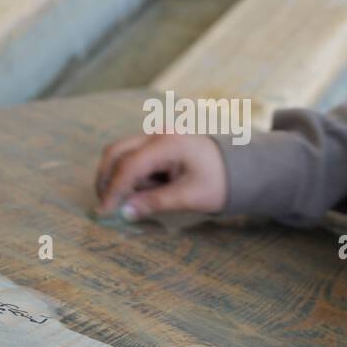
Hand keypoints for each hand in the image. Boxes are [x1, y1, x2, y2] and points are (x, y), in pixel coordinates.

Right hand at [94, 134, 227, 220]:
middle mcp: (159, 134)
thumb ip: (154, 203)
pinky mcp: (159, 143)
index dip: (113, 189)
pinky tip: (152, 188)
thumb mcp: (189, 197)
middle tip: (106, 205)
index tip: (105, 212)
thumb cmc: (220, 183)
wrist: (242, 169)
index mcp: (169, 143)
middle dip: (107, 178)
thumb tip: (124, 212)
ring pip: (123, 154)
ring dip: (123, 178)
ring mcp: (158, 135)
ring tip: (146, 197)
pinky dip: (134, 175)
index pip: (129, 165)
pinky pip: (136, 157)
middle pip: (117, 151)